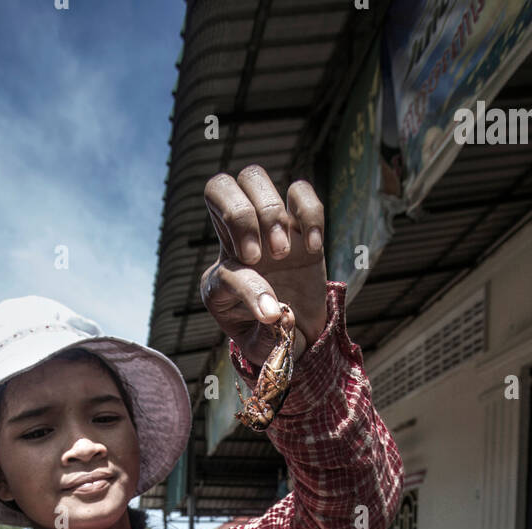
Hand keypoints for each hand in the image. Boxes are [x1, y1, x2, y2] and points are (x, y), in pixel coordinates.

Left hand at [199, 165, 327, 366]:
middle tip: (260, 256)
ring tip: (284, 253)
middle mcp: (237, 244)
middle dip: (239, 214)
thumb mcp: (263, 349)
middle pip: (218, 187)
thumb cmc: (274, 339)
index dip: (249, 288)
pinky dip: (308, 212)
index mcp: (220, 279)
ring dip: (270, 212)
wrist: (300, 332)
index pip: (225, 267)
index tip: (272, 312)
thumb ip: (267, 337)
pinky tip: (313, 248)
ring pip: (253, 177)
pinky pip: (299, 190)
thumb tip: (279, 313)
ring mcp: (267, 228)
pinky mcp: (299, 222)